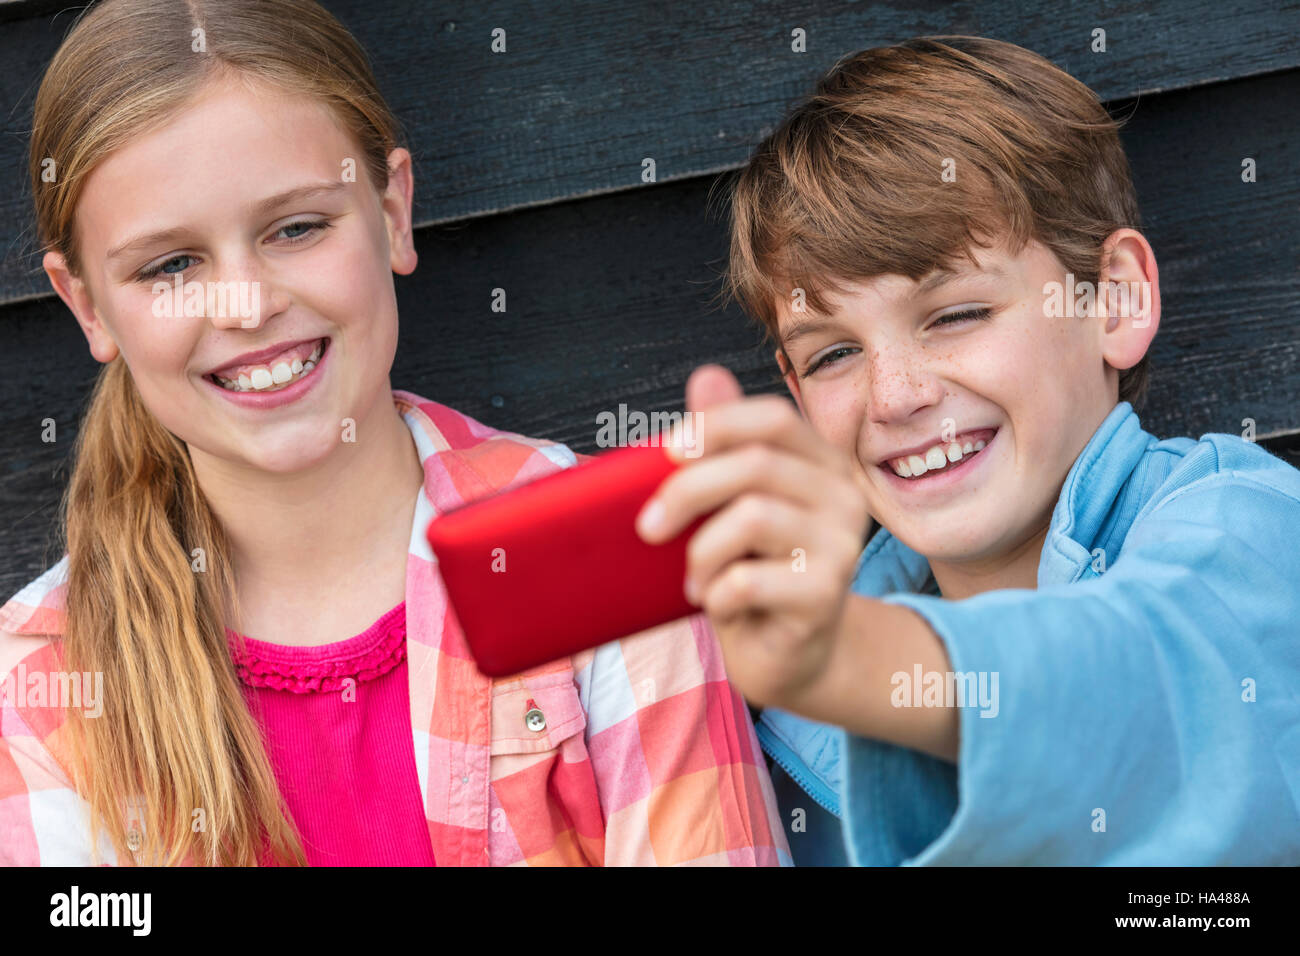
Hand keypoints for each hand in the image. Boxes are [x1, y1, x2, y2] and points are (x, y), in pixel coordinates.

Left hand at [635, 364, 874, 709]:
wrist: (790, 654)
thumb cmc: (755, 570)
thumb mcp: (731, 504)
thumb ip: (724, 444)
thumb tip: (707, 376)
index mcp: (822, 463)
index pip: (773, 418)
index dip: (716, 425)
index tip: (666, 452)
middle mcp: (844, 496)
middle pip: (756, 464)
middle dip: (686, 491)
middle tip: (648, 528)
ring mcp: (842, 547)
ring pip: (752, 518)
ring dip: (701, 551)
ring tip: (693, 576)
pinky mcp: (826, 596)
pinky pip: (749, 580)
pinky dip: (715, 591)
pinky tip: (714, 602)